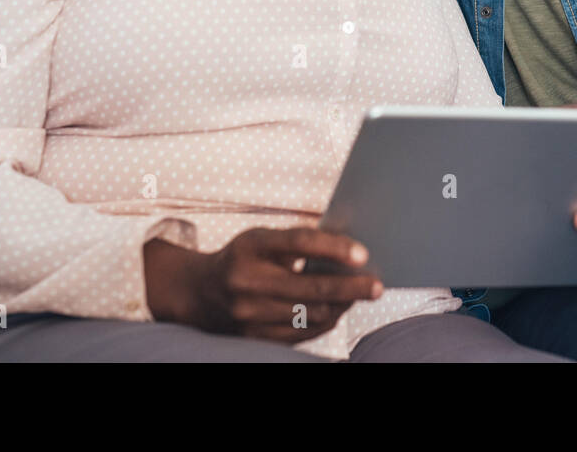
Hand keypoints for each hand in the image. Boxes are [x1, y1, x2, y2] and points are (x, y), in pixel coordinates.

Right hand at [144, 227, 383, 342]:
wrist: (199, 292)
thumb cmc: (244, 257)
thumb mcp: (263, 239)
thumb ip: (299, 242)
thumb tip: (351, 250)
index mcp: (251, 245)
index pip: (298, 244)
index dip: (333, 248)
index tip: (364, 254)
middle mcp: (246, 281)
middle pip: (309, 288)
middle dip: (350, 288)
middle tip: (377, 286)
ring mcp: (248, 314)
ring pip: (310, 315)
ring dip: (341, 306)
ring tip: (359, 295)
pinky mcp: (252, 338)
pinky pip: (301, 334)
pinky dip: (325, 322)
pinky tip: (338, 310)